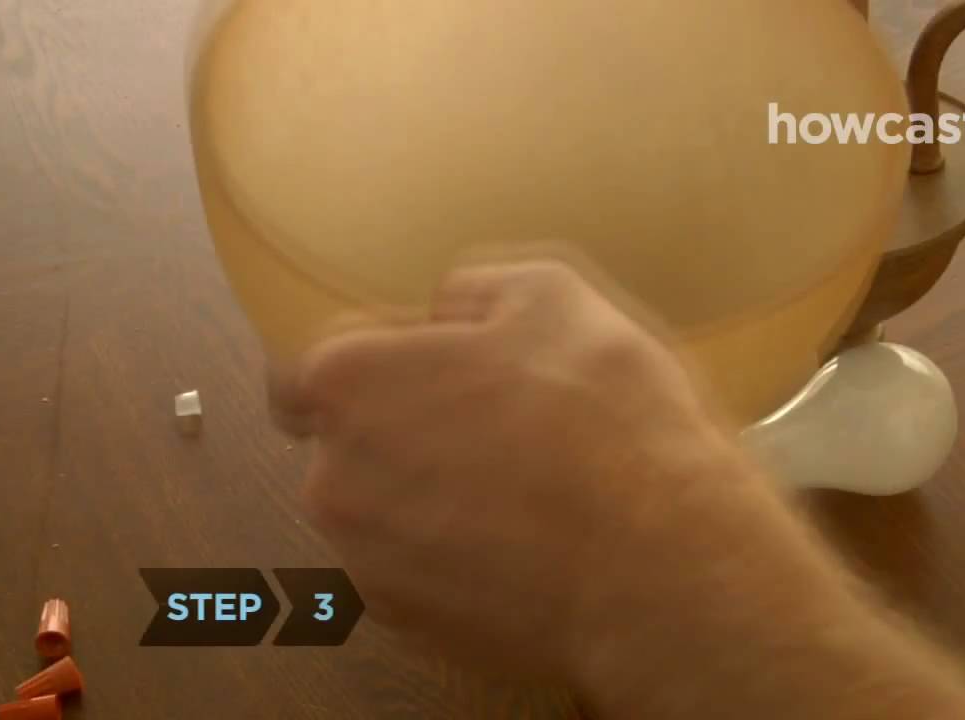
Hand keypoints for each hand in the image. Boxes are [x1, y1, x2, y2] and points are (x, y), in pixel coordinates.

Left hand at [268, 259, 763, 678]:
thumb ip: (472, 291)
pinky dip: (454, 558)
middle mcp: (334, 479)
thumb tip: (447, 313)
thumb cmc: (601, 421)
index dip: (369, 367)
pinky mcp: (411, 626)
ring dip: (431, 497)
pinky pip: (418, 572)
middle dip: (407, 431)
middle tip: (498, 427)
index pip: (308, 372)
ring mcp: (368, 564)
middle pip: (353, 444)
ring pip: (385, 512)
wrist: (656, 569)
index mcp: (350, 386)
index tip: (419, 374)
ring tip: (523, 493)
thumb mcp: (551, 297)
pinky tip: (525, 547)